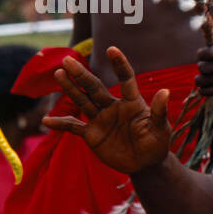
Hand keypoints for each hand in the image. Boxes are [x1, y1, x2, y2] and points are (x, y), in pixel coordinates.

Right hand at [45, 46, 170, 174]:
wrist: (145, 164)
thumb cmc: (156, 143)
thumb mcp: (160, 129)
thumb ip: (159, 111)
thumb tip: (165, 91)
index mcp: (132, 102)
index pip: (126, 79)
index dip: (119, 65)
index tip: (112, 49)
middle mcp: (113, 107)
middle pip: (95, 87)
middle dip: (82, 75)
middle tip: (67, 60)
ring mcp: (100, 119)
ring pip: (82, 101)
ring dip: (70, 89)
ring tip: (59, 74)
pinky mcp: (92, 134)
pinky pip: (73, 127)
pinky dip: (61, 124)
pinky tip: (47, 120)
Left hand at [196, 31, 212, 97]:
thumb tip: (204, 24)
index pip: (209, 53)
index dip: (201, 55)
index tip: (201, 55)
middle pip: (208, 68)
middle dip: (201, 67)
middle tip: (201, 67)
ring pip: (210, 81)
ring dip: (200, 80)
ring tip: (199, 79)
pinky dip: (205, 91)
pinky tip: (203, 88)